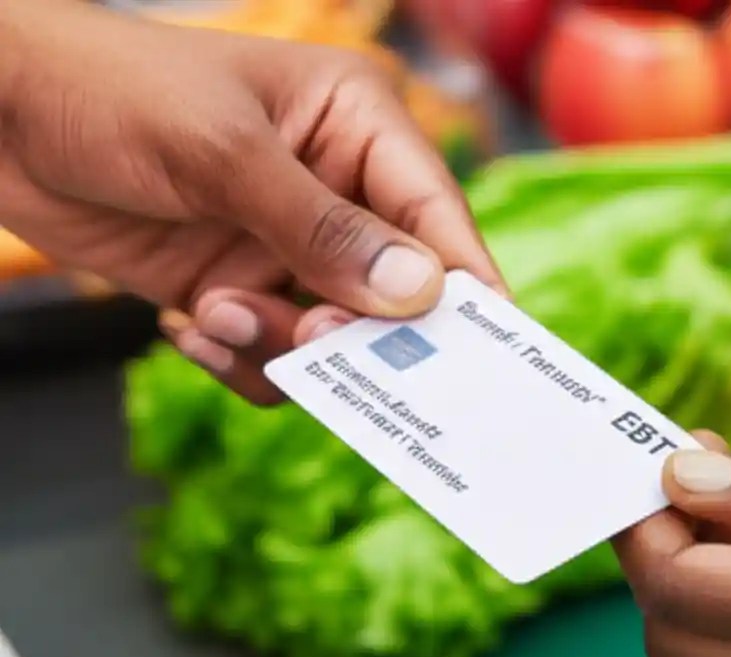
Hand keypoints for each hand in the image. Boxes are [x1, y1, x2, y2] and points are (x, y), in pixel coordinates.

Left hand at [0, 1, 502, 402]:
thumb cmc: (110, 92)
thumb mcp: (224, 153)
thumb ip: (324, 229)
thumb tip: (419, 294)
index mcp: (356, 126)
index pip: (435, 215)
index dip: (465, 284)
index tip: (488, 353)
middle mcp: (335, 189)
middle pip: (394, 290)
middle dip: (355, 329)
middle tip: (311, 341)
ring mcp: (285, 244)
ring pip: (334, 338)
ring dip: (280, 346)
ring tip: (218, 315)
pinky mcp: (238, 287)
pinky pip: (274, 355)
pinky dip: (239, 358)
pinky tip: (190, 325)